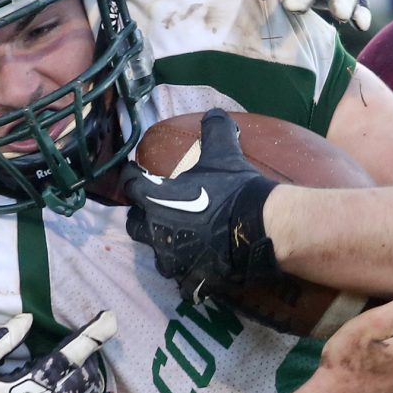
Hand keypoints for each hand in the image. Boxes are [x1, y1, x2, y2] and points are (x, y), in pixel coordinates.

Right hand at [0, 311, 116, 392]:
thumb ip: (2, 342)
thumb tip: (28, 319)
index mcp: (31, 382)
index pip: (72, 352)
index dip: (94, 333)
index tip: (110, 318)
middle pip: (85, 375)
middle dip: (92, 357)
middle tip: (91, 346)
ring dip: (95, 381)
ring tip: (94, 369)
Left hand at [121, 109, 279, 302]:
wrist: (261, 227)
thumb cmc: (235, 189)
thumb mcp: (224, 153)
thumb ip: (213, 130)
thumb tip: (214, 112)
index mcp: (154, 200)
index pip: (130, 185)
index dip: (133, 177)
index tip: (137, 173)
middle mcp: (156, 232)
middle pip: (136, 224)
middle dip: (144, 215)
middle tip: (157, 208)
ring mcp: (172, 260)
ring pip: (157, 253)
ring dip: (164, 244)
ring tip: (178, 237)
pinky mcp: (190, 279)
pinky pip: (181, 280)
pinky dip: (187, 273)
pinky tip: (197, 265)